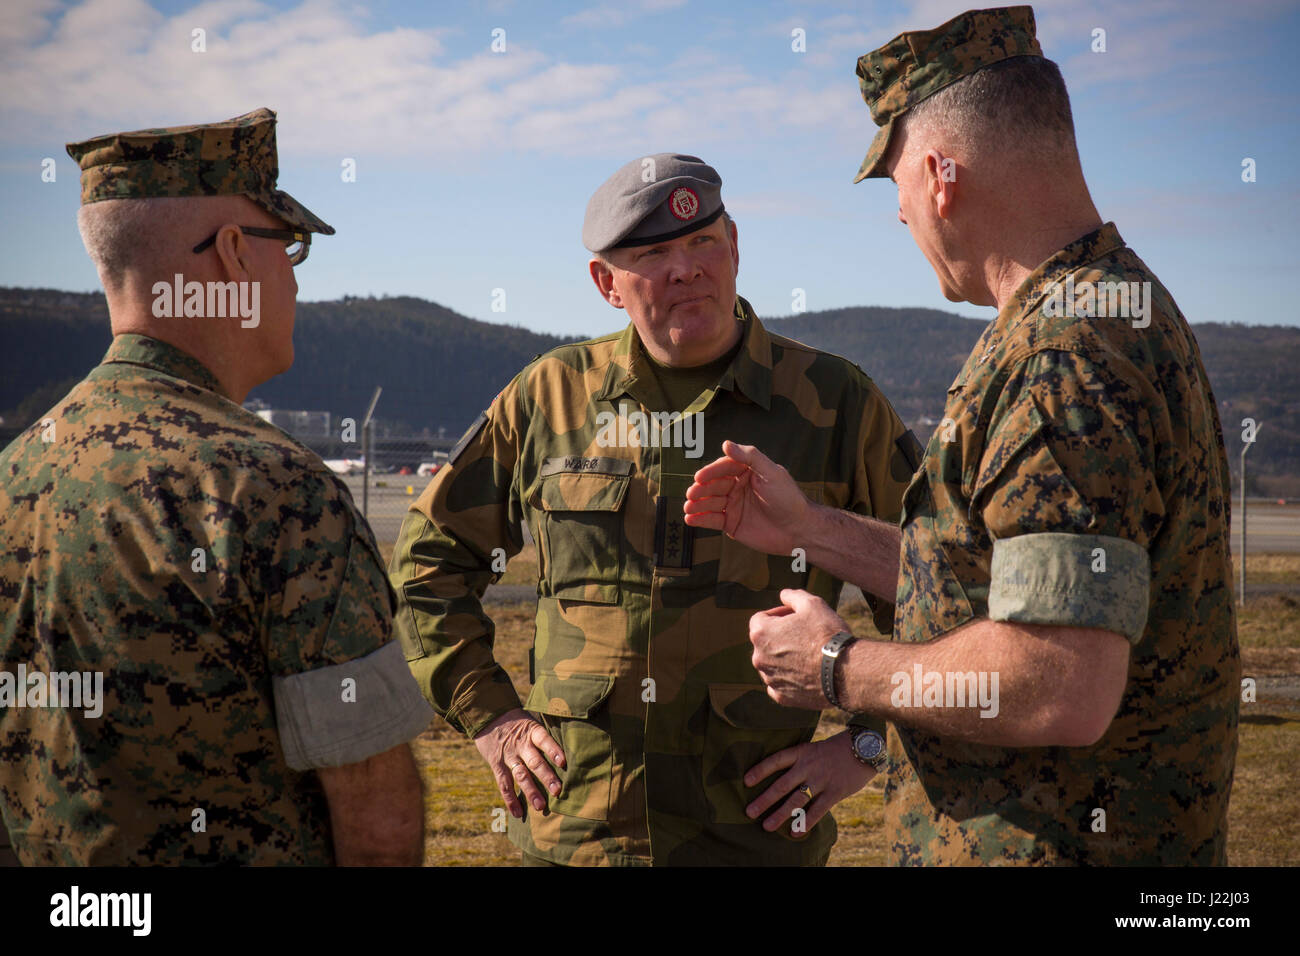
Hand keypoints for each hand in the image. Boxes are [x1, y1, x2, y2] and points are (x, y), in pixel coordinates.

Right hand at [472, 708, 565, 818]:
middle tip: (557, 790)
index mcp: (531, 732)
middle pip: (534, 761)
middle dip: (546, 777)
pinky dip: (510, 799)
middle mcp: (520, 744)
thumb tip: (570, 752)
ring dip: (530, 791)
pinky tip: (518, 813)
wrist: (488, 716)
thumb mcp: (531, 721)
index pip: (544, 740)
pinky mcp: (496, 764)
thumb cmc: (518, 721)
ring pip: (520, 775)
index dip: (553, 750)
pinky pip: (503, 784)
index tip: (563, 762)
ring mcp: (508, 756)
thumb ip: (545, 736)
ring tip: (540, 806)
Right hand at [683, 440, 810, 555]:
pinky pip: (712, 520)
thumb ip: (750, 457)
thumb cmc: (788, 498)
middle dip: (701, 489)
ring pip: (710, 503)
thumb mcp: (772, 473)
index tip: (700, 477)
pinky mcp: (731, 524)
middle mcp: (737, 487)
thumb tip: (726, 443)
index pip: (724, 468)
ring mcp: (733, 506)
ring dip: (697, 504)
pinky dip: (700, 519)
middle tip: (691, 493)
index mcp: (746, 472)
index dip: (711, 472)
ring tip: (688, 507)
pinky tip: (690, 519)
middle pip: (714, 486)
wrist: (799, 530)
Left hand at [744, 731, 874, 834]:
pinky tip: (796, 832)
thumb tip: (778, 780)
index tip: (745, 781)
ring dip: (781, 814)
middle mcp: (809, 766)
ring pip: (797, 800)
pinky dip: (806, 822)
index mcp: (801, 752)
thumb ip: (798, 762)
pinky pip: (818, 810)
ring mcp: (822, 780)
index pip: (776, 760)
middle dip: (765, 800)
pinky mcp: (835, 792)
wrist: (864, 749)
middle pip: (782, 784)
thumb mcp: (813, 749)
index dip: (760, 770)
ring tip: (767, 826)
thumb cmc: (834, 751)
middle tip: (749, 812)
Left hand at [750, 589, 849, 709]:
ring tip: (809, 654)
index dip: (778, 614)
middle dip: (781, 636)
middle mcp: (759, 658)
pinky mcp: (782, 697)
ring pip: (773, 664)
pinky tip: (807, 673)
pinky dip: (790, 678)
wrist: (844, 672)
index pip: (760, 618)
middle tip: (805, 634)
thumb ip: (793, 596)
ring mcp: (769, 679)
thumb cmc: (827, 635)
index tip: (795, 616)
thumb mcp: (812, 604)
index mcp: (761, 633)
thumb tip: (784, 595)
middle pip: (766, 642)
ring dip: (785, 657)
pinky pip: (780, 684)